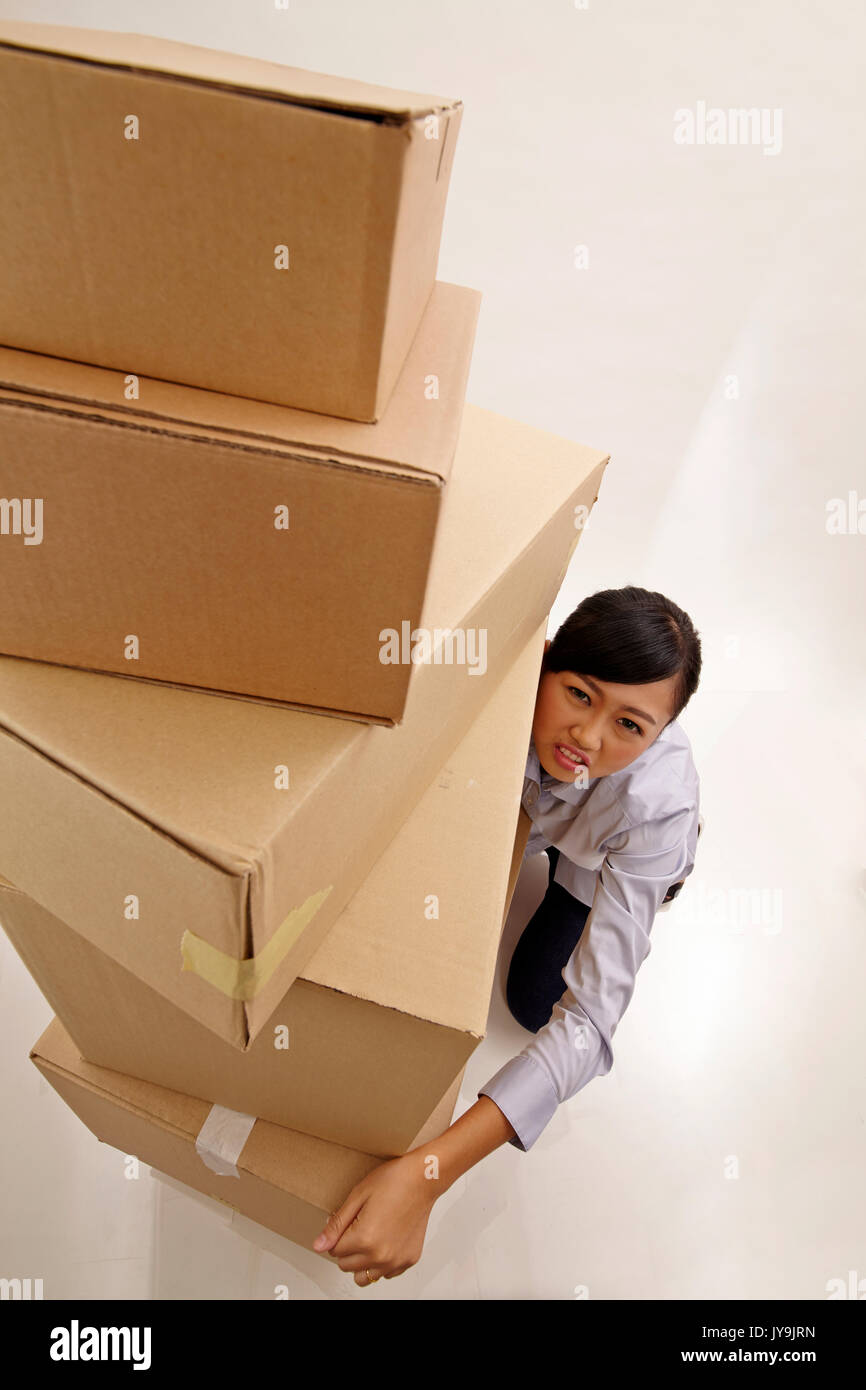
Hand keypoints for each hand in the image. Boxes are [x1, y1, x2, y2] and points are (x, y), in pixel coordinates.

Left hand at [311, 1151, 437, 1285]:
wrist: (423, 1179)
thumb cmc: (393, 1181)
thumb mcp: (358, 1196)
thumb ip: (337, 1225)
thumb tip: (319, 1245)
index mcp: (364, 1239)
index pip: (334, 1251)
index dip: (337, 1235)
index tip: (346, 1223)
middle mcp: (380, 1255)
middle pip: (346, 1266)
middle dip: (346, 1249)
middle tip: (357, 1227)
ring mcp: (396, 1260)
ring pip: (364, 1277)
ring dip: (361, 1261)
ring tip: (369, 1239)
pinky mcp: (408, 1260)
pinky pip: (386, 1274)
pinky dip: (381, 1263)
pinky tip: (385, 1242)